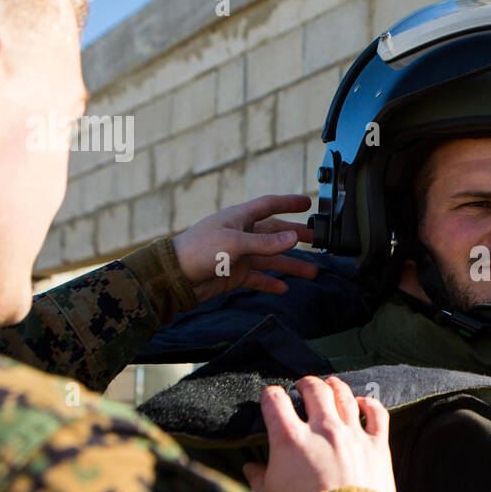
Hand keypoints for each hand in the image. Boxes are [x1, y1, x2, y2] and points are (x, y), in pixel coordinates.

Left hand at [172, 194, 317, 303]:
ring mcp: (239, 255)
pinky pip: (259, 278)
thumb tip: (293, 238)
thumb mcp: (234, 243)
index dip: (288, 203)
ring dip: (291, 265)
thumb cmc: (197, 251)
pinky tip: (283, 288)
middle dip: (296, 236)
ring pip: (272, 259)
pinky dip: (271, 283)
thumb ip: (265, 243)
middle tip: (317, 240)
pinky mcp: (234, 274)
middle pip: (276, 233)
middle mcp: (242, 235)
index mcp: (240, 218)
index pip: (269, 205)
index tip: (307, 202)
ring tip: (312, 273)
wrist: (173, 278)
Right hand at [242, 375, 395, 491]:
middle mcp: (322, 430)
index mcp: (290, 440)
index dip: (271, 396)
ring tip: (330, 384)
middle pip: (314, 390)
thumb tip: (251, 469)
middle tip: (303, 386)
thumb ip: (259, 479)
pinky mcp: (377, 445)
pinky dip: (370, 404)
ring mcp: (352, 435)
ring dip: (335, 386)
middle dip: (306, 384)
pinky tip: (363, 403)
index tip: (271, 397)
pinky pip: (377, 414)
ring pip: (344, 396)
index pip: (275, 402)